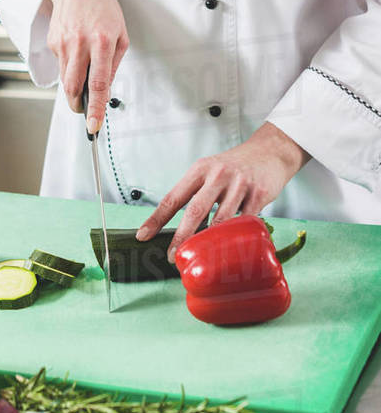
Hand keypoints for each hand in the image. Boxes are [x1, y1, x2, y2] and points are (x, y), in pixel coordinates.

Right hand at [47, 0, 128, 133]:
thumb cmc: (103, 7)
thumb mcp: (120, 35)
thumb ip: (113, 66)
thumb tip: (104, 93)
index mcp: (102, 42)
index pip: (97, 84)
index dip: (95, 108)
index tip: (93, 125)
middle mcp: (80, 42)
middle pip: (72, 87)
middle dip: (78, 105)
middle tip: (84, 111)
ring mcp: (63, 42)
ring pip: (64, 79)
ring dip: (73, 87)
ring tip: (84, 73)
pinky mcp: (52, 41)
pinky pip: (61, 64)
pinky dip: (69, 66)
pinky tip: (76, 50)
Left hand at [135, 121, 310, 260]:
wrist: (269, 152)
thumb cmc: (234, 167)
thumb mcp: (210, 172)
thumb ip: (196, 194)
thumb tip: (179, 228)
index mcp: (199, 169)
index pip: (173, 197)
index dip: (156, 218)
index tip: (143, 235)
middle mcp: (217, 175)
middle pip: (195, 211)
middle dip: (181, 237)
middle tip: (173, 256)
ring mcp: (239, 184)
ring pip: (221, 220)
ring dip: (210, 243)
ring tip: (202, 259)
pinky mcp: (259, 194)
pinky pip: (245, 222)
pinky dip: (237, 238)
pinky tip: (231, 250)